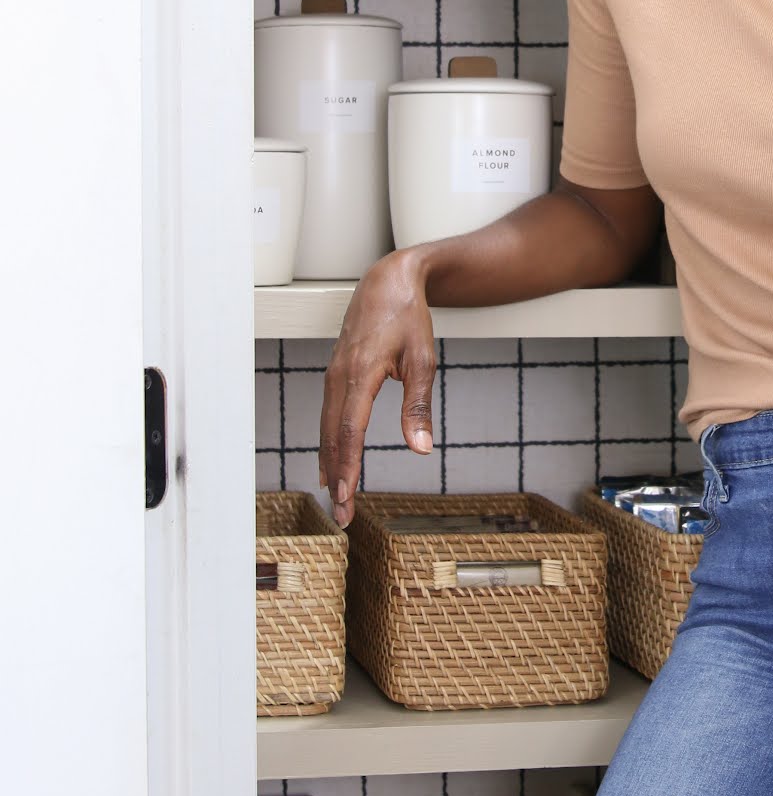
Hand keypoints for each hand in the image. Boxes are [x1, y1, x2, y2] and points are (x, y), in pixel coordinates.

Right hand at [319, 249, 435, 525]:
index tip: (345, 498)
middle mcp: (340, 376)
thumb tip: (421, 448)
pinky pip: (328, 414)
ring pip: (327, 428)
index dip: (346, 468)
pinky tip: (330, 461)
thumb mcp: (423, 359)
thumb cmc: (408, 316)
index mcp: (360, 373)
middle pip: (332, 436)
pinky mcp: (336, 373)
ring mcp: (334, 374)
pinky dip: (328, 442)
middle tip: (341, 515)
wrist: (389, 279)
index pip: (349, 431)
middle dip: (336, 478)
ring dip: (330, 463)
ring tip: (335, 498)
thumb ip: (419, 405)